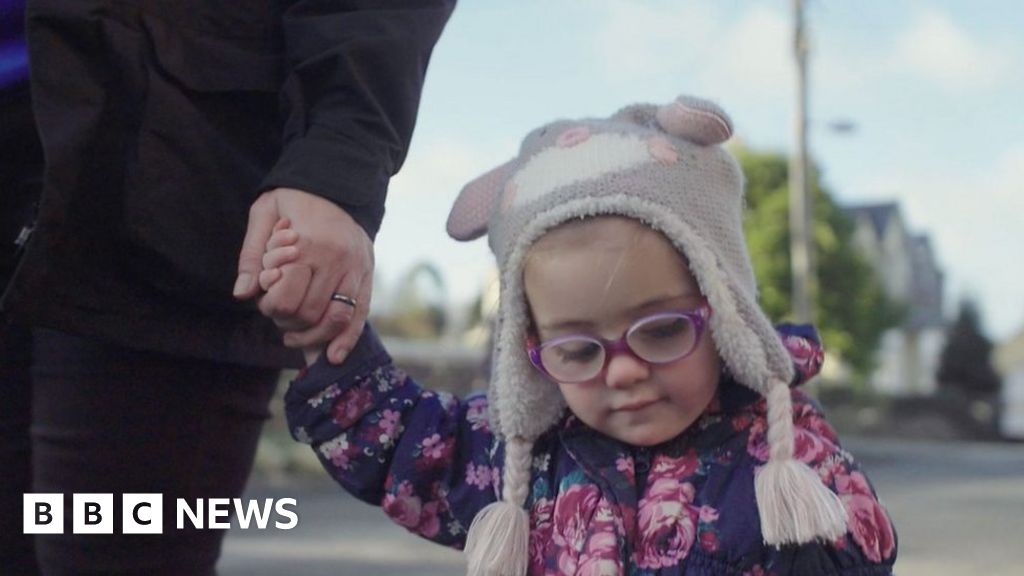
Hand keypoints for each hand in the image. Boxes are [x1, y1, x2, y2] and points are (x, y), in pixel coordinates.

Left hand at [234, 187, 373, 363]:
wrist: (337, 183)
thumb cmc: (293, 199)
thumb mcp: (263, 215)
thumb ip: (252, 256)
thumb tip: (243, 294)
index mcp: (308, 245)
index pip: (286, 299)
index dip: (270, 308)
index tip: (264, 301)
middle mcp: (336, 260)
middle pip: (309, 313)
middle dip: (288, 322)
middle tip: (277, 315)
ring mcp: (356, 269)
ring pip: (335, 318)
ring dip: (313, 335)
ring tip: (295, 335)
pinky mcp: (367, 275)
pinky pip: (360, 314)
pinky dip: (347, 339)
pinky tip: (334, 356)